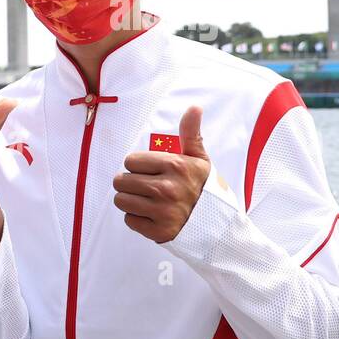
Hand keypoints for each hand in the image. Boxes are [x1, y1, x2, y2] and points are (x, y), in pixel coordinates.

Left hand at [113, 106, 210, 242]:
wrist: (219, 225)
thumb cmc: (205, 189)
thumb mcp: (199, 160)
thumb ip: (191, 134)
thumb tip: (194, 107)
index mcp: (175, 166)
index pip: (130, 161)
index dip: (138, 166)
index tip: (151, 171)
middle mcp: (166, 188)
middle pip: (120, 181)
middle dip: (130, 184)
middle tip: (147, 188)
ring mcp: (162, 211)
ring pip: (121, 200)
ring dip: (131, 201)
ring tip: (149, 201)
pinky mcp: (158, 231)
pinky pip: (129, 220)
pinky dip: (138, 219)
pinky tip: (153, 216)